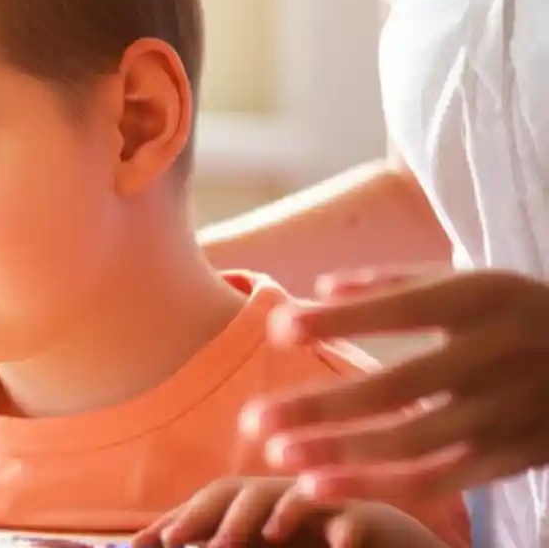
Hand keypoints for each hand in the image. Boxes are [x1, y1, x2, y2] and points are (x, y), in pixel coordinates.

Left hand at [130, 477, 445, 547]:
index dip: (178, 521)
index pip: (213, 505)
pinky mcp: (377, 518)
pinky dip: (345, 525)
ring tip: (239, 541)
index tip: (139, 545)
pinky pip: (356, 514)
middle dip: (206, 514)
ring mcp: (332, 505)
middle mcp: (291, 502)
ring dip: (266, 514)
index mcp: (265, 514)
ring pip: (292, 494)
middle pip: (242, 491)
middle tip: (178, 542)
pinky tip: (337, 543)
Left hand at [242, 270, 548, 501]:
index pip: (402, 311)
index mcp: (483, 301)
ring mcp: (508, 411)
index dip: (340, 321)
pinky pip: (440, 479)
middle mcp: (498, 356)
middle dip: (321, 406)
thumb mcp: (471, 283)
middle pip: (398, 388)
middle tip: (254, 419)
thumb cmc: (518, 314)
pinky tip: (320, 488)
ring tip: (279, 458)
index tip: (278, 328)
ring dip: (342, 454)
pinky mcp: (515, 455)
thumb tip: (320, 287)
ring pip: (414, 442)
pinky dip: (378, 487)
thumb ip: (394, 283)